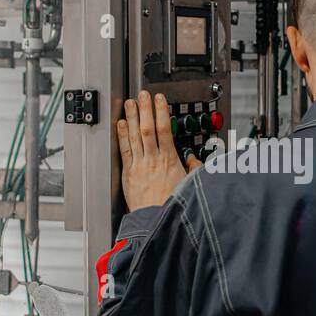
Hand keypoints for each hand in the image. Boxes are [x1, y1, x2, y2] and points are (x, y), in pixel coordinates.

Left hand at [117, 91, 200, 210]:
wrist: (157, 220)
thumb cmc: (172, 205)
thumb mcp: (190, 184)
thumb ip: (193, 169)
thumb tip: (194, 160)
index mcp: (170, 160)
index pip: (165, 129)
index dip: (161, 112)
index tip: (160, 100)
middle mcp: (154, 159)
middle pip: (148, 128)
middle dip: (145, 109)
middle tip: (143, 95)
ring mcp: (140, 165)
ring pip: (135, 136)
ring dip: (132, 118)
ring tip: (130, 103)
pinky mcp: (129, 174)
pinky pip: (125, 151)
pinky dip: (122, 136)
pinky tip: (121, 125)